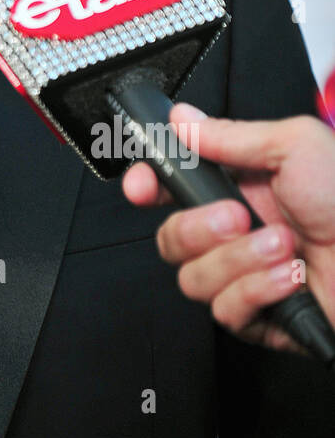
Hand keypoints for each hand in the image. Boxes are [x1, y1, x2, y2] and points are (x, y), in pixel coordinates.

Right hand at [122, 102, 334, 356]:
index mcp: (238, 185)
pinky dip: (259, 290)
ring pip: (192, 278)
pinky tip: (292, 277)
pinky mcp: (259, 317)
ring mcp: (244, 276)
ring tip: (283, 248)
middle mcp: (235, 232)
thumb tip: (183, 119)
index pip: (170, 186)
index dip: (146, 186)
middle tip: (237, 216)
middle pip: (169, 237)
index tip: (143, 186)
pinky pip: (226, 310)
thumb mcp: (295, 145)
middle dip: (196, 228)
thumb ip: (230, 134)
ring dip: (238, 261)